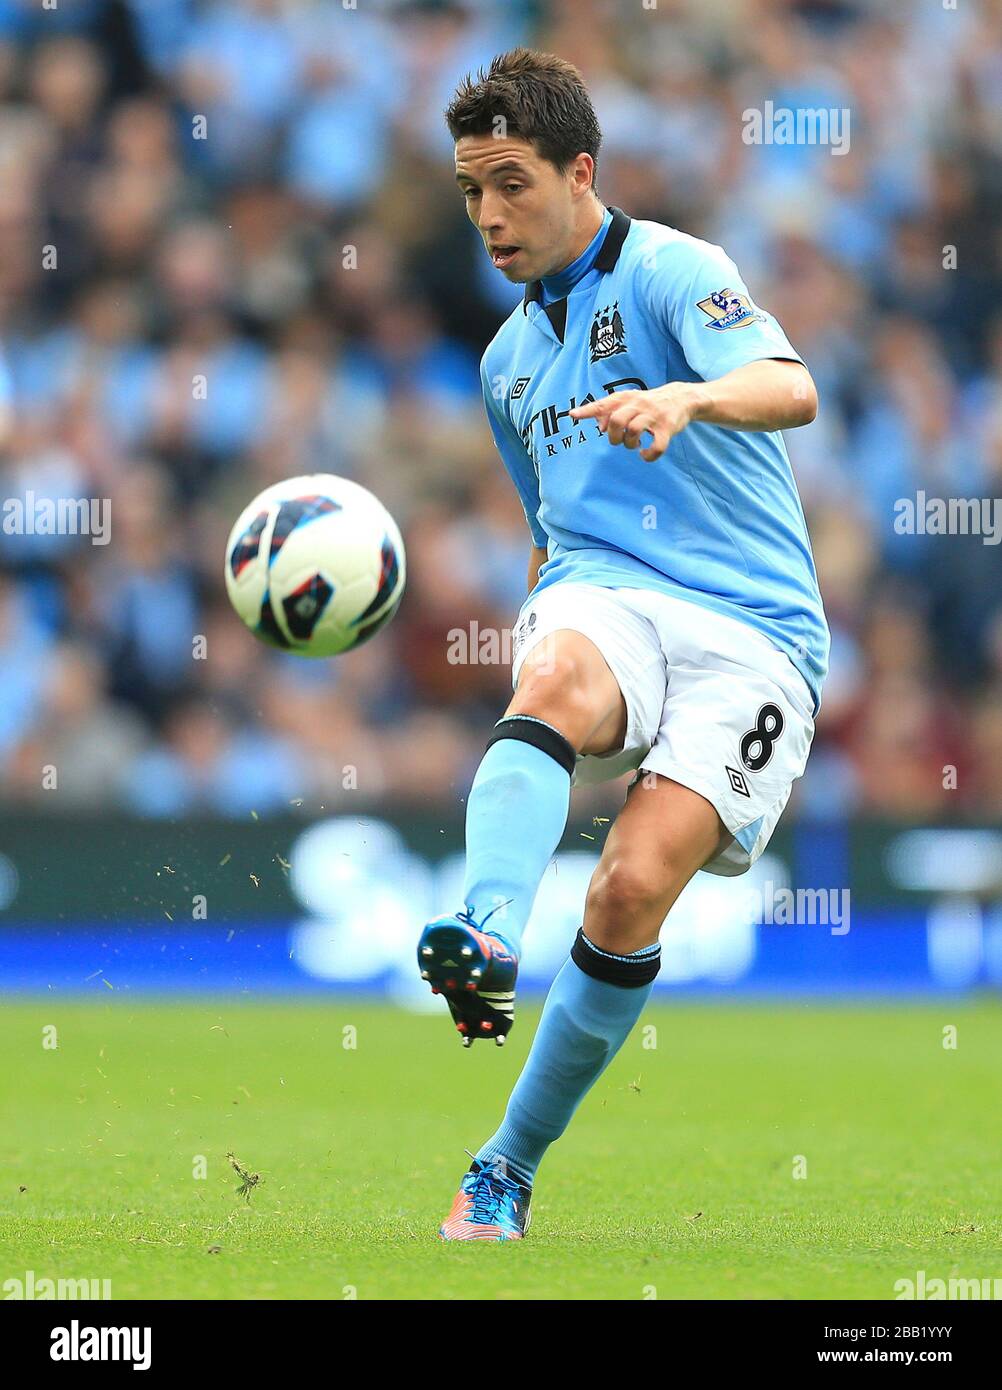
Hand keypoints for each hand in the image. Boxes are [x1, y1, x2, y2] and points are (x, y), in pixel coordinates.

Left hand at [569, 383, 700, 461]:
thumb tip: (598, 426)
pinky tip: (645, 455)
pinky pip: (657, 446)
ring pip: (634, 432)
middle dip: (613, 436)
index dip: (587, 410)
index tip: (572, 415)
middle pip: (617, 420)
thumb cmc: (648, 403)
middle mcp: (639, 405)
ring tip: (633, 445)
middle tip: (619, 440)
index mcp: (627, 398)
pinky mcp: (667, 428)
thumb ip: (612, 411)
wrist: (681, 398)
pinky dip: (649, 455)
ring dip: (629, 444)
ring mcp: (654, 416)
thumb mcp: (629, 402)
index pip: (604, 404)